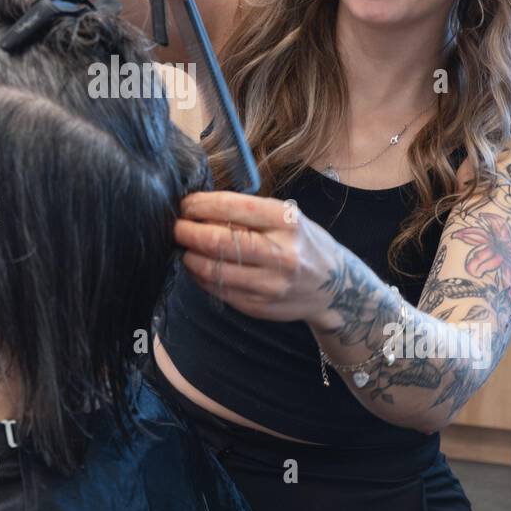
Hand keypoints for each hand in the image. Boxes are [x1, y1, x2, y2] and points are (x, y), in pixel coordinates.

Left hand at [173, 191, 380, 328]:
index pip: (233, 208)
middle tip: (174, 226)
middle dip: (187, 232)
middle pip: (218, 242)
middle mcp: (281, 254)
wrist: (336, 288)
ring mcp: (270, 284)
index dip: (200, 205)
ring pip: (213, 269)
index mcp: (288, 222)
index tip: (185, 204)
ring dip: (189, 255)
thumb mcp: (288, 218)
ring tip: (183, 246)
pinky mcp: (259, 307)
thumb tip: (199, 206)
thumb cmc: (303, 243)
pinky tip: (197, 265)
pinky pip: (218, 290)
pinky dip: (200, 276)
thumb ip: (250, 213)